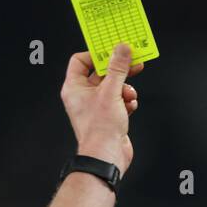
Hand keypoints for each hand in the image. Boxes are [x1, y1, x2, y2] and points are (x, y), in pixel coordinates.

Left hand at [60, 42, 142, 174]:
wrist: (106, 156)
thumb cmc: (100, 129)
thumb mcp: (111, 91)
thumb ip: (118, 67)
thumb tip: (122, 49)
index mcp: (74, 88)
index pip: (80, 60)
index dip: (95, 53)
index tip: (111, 50)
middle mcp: (82, 96)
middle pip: (101, 72)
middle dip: (118, 70)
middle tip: (132, 62)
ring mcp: (95, 107)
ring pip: (112, 87)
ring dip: (125, 88)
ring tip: (129, 94)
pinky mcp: (107, 117)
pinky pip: (118, 101)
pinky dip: (126, 101)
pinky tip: (130, 106)